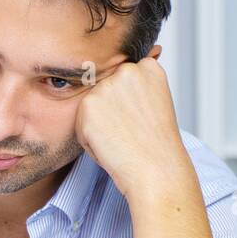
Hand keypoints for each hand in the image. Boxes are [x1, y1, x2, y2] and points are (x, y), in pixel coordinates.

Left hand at [74, 51, 193, 201]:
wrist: (156, 170)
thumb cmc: (156, 144)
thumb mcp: (155, 103)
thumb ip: (136, 86)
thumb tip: (113, 80)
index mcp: (147, 67)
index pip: (123, 76)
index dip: (128, 100)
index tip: (139, 117)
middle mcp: (126, 71)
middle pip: (104, 90)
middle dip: (111, 110)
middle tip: (131, 130)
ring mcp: (106, 87)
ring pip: (91, 107)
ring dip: (99, 125)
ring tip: (122, 138)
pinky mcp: (88, 106)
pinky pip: (80, 125)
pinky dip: (90, 140)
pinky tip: (111, 145)